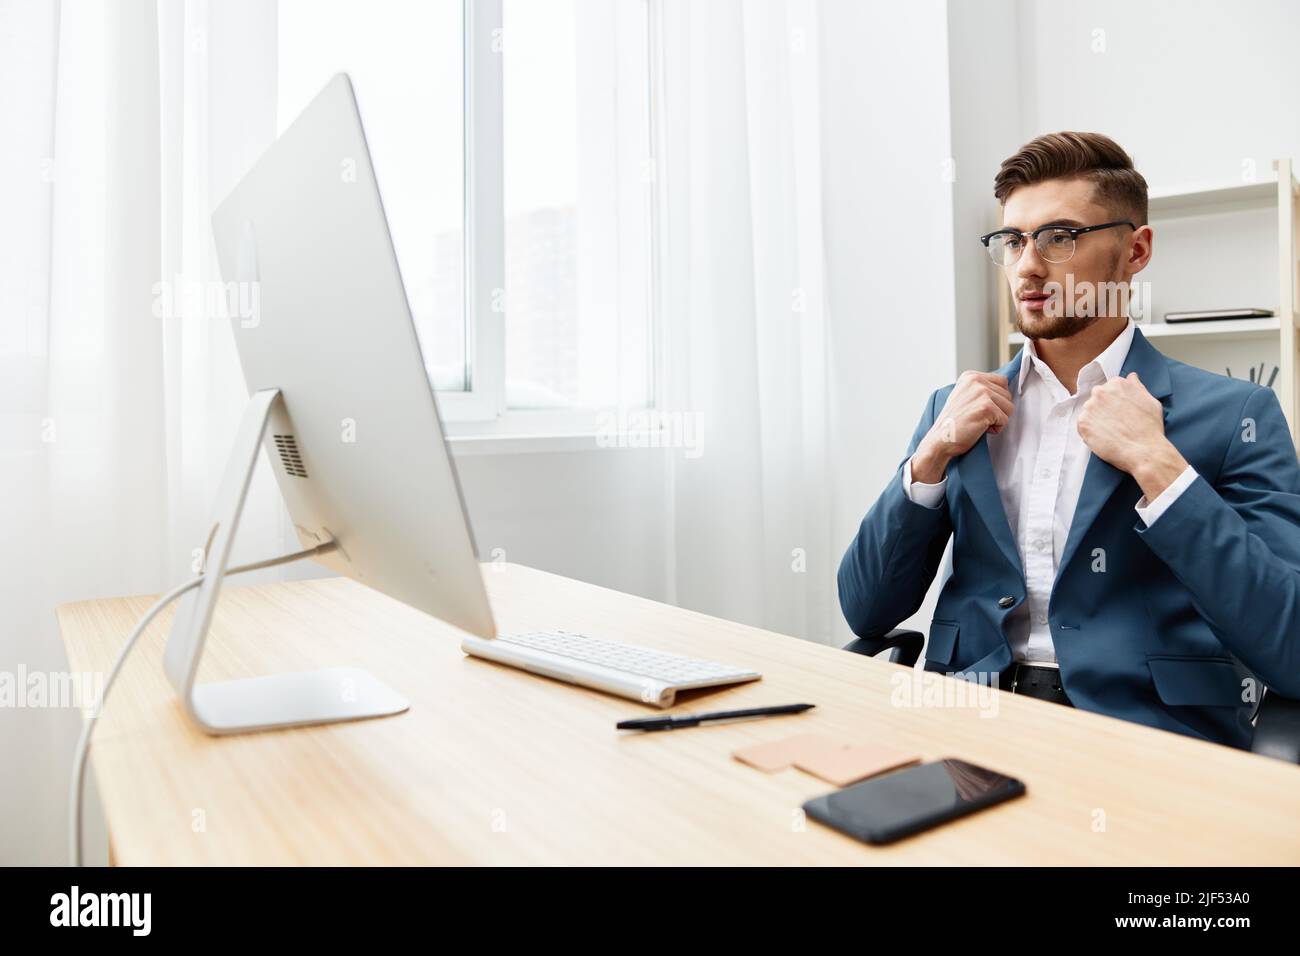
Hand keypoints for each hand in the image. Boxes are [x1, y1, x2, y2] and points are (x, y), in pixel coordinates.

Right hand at [912, 371, 1013, 481]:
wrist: (941, 439)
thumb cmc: (953, 423)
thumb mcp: (964, 396)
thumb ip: (981, 389)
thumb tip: (1004, 391)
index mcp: (971, 376)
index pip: (1002, 381)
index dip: (998, 399)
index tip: (983, 408)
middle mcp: (976, 381)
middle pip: (1008, 395)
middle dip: (999, 410)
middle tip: (979, 417)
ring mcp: (982, 393)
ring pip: (1009, 408)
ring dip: (997, 419)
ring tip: (979, 422)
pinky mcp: (986, 407)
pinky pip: (1005, 420)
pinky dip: (996, 429)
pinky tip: (980, 428)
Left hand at [1076, 371, 1187, 497]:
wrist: (1144, 451)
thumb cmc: (1150, 427)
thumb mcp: (1150, 401)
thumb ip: (1137, 386)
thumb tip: (1131, 376)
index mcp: (1117, 384)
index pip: (1109, 388)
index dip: (1115, 402)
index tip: (1121, 412)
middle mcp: (1100, 392)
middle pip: (1097, 398)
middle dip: (1104, 409)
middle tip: (1116, 423)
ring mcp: (1089, 407)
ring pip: (1089, 412)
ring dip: (1097, 420)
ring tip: (1111, 432)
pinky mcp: (1082, 423)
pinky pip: (1083, 425)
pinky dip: (1091, 431)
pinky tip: (1104, 437)